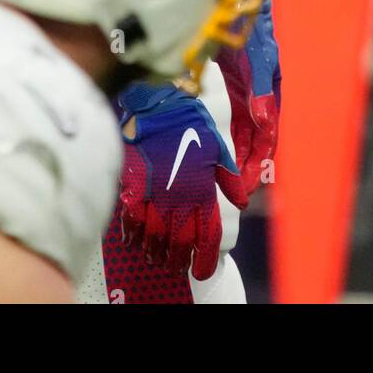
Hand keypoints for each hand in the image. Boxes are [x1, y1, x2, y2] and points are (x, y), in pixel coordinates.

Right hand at [109, 82, 246, 279]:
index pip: (207, 237)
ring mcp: (154, 195)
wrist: (159, 102)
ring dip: (155, 252)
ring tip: (156, 257)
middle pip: (178, 244)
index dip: (206, 259)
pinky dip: (132, 234)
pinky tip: (133, 239)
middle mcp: (178, 199)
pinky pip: (130, 219)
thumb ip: (229, 178)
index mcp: (202, 191)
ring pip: (154, 237)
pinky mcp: (133, 186)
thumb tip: (242, 201)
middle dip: (178, 260)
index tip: (202, 270)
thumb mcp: (218, 147)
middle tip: (177, 266)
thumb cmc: (192, 122)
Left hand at [217, 0, 280, 194]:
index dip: (257, 161)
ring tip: (230, 180)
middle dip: (248, 164)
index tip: (245, 188)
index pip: (266, 132)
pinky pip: (236, 110)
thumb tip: (265, 123)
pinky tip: (225, 149)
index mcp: (269, 81)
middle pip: (257, 134)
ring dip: (240, 153)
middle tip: (236, 193)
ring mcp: (247, 80)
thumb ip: (260, 89)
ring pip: (246, 126)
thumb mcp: (255, 54)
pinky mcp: (233, 74)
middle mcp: (260, 85)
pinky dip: (232, 132)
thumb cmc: (247, 15)